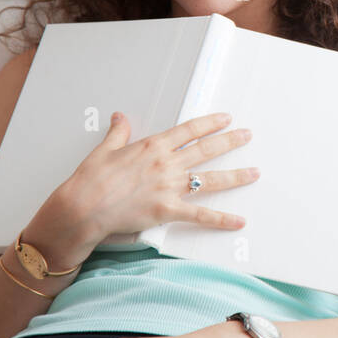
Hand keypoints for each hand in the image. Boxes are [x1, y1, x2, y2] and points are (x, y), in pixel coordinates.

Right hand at [55, 111, 259, 244]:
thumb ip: (118, 132)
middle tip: (248, 135)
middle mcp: (166, 164)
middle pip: (206, 150)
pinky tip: (239, 221)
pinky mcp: (168, 210)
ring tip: (255, 172)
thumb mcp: (104, 149)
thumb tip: (120, 116)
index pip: (189, 130)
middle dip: (230, 141)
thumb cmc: (89, 179)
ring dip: (236, 176)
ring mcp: (170, 187)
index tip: (226, 118)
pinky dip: (221, 219)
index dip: (210, 123)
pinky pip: (201, 215)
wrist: (82, 208)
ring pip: (211, 179)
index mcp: (153, 146)